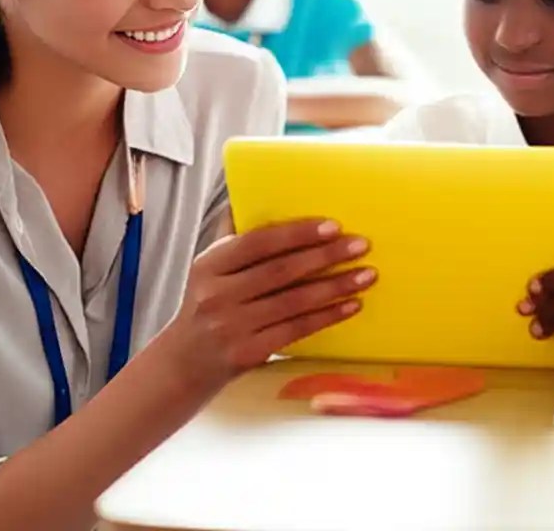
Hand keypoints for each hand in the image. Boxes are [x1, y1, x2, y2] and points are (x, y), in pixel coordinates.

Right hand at [159, 219, 373, 395]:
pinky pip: (297, 330)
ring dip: (335, 287)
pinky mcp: (248, 353)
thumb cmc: (207, 305)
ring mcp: (232, 327)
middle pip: (281, 271)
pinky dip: (327, 317)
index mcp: (209, 265)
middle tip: (360, 245)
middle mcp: (217, 295)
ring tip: (366, 275)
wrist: (187, 362)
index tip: (332, 225)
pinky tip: (351, 306)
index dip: (296, 233)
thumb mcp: (209, 268)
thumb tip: (255, 190)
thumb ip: (232, 235)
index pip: (258, 243)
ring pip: (294, 302)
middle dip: (325, 256)